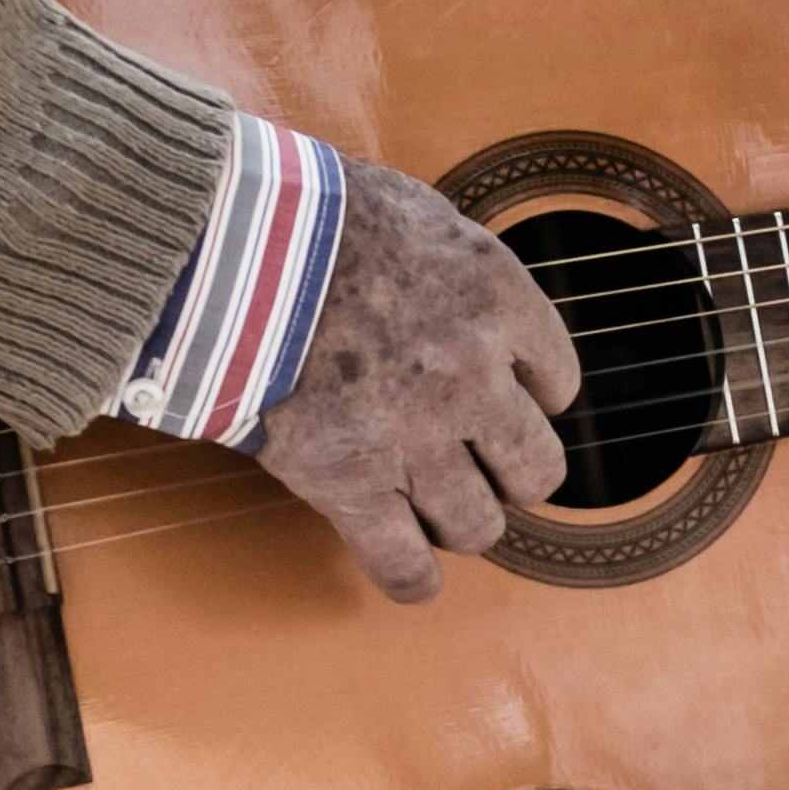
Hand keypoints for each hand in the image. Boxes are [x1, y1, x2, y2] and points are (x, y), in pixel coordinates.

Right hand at [254, 156, 576, 601]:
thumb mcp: (416, 212)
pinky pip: (406, 565)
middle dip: (508, 471)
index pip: (557, 381)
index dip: (531, 397)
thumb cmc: (310, 214)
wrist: (231, 244)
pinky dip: (414, 577)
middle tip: (476, 462)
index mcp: (497, 299)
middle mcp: (472, 376)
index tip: (504, 398)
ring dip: (461, 521)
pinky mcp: (351, 484)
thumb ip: (457, 264)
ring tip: (433, 507)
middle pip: (534, 469)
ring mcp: (415, 438)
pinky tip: (411, 571)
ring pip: (478, 526)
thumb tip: (462, 286)